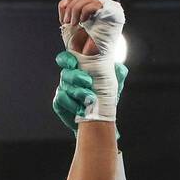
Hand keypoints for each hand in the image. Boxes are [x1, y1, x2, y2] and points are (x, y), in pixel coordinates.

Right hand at [55, 0, 124, 122]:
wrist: (100, 121)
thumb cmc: (104, 100)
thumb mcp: (114, 86)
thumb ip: (117, 74)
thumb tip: (119, 67)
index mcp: (79, 69)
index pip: (68, 58)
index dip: (67, 58)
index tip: (74, 62)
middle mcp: (69, 78)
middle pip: (65, 72)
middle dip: (75, 76)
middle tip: (88, 82)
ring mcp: (63, 91)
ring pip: (63, 86)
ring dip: (77, 92)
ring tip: (90, 99)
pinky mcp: (60, 104)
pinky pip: (60, 100)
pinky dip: (71, 104)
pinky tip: (81, 109)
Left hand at [58, 0, 109, 54]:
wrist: (90, 59)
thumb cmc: (81, 46)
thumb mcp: (68, 25)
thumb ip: (65, 11)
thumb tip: (64, 0)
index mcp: (90, 11)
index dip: (69, 2)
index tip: (64, 18)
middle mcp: (98, 9)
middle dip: (71, 7)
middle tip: (67, 22)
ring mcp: (104, 11)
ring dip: (75, 9)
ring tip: (74, 24)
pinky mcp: (109, 15)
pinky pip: (94, 4)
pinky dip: (84, 11)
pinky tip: (83, 22)